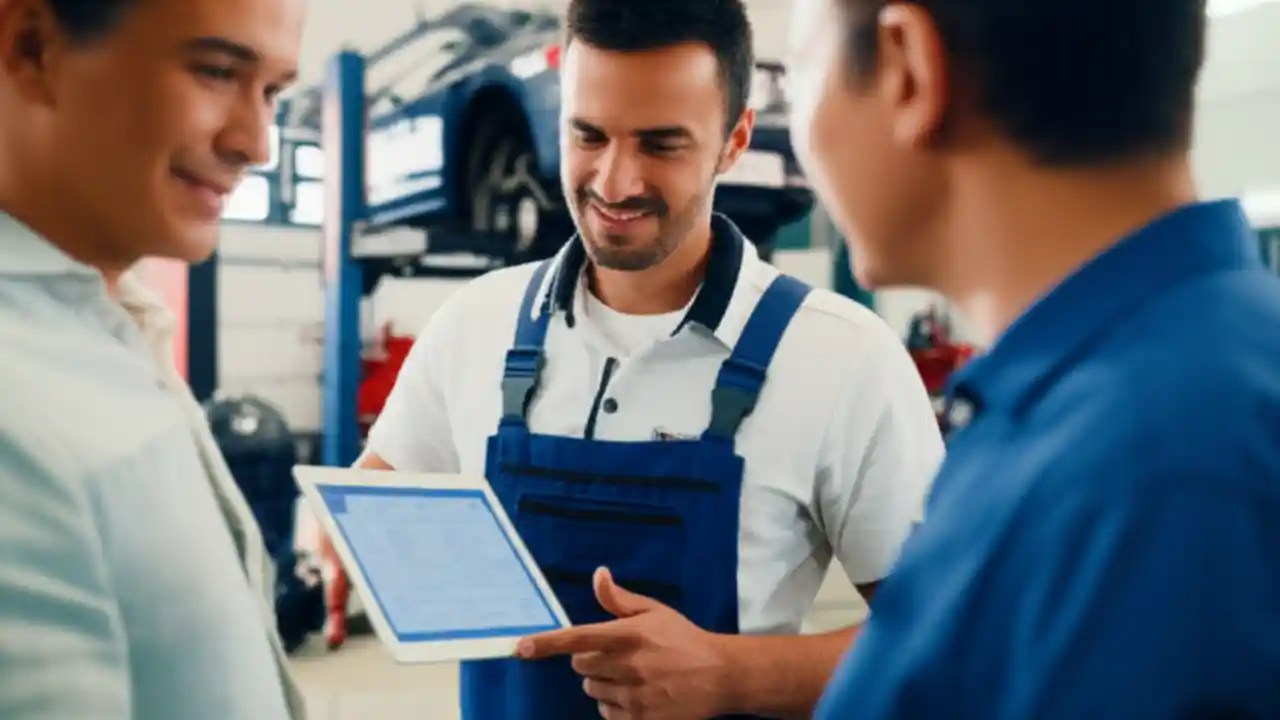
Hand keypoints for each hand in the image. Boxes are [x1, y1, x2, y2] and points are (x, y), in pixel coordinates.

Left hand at [516, 567, 732, 719]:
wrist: (720, 676)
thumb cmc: (684, 639)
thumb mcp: (655, 612)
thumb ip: (620, 599)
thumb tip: (598, 574)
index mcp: (628, 635)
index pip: (578, 638)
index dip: (546, 643)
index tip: (520, 648)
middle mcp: (628, 666)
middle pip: (580, 666)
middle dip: (590, 660)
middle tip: (616, 656)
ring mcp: (634, 696)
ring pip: (592, 691)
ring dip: (602, 683)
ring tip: (631, 676)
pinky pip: (607, 714)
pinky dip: (614, 706)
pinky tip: (636, 696)